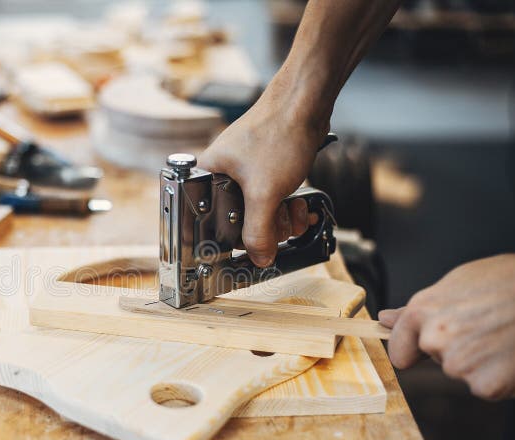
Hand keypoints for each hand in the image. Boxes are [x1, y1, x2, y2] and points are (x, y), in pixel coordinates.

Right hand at [198, 89, 328, 266]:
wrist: (307, 105)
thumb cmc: (278, 134)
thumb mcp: (264, 193)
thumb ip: (258, 232)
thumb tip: (259, 259)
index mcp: (206, 177)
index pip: (209, 222)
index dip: (230, 239)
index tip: (249, 249)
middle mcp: (222, 177)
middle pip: (240, 223)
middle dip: (267, 227)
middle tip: (278, 219)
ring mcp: (246, 175)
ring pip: (261, 215)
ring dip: (283, 219)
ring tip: (293, 207)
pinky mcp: (266, 173)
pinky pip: (273, 203)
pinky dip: (289, 208)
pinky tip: (299, 203)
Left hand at [378, 253, 514, 399]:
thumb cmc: (514, 282)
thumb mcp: (459, 283)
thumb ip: (419, 308)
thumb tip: (385, 318)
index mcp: (424, 311)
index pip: (400, 349)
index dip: (414, 349)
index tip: (426, 348)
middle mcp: (435, 338)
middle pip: (436, 360)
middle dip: (457, 350)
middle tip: (487, 327)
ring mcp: (460, 364)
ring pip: (463, 374)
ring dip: (483, 364)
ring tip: (507, 336)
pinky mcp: (487, 384)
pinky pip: (488, 389)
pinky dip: (504, 379)